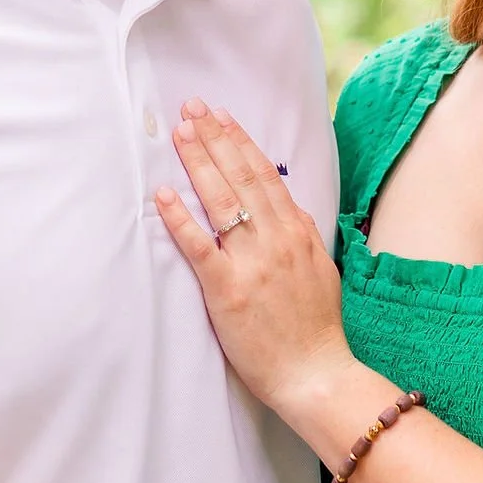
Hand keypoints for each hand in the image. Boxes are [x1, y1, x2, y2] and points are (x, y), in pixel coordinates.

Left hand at [155, 102, 355, 421]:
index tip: (221, 116)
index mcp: (298, 233)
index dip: (240, 142)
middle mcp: (276, 240)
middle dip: (214, 138)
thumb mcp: (320, 270)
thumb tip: (285, 209)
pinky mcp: (228, 291)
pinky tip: (163, 195)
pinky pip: (200, 247)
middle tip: (191, 108)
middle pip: (242, 177)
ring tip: (180, 133)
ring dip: (198, 163)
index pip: (265, 175)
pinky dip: (180, 218)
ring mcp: (252, 264)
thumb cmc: (316, 329)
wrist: (317, 373)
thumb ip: (301, 236)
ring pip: (222, 201)